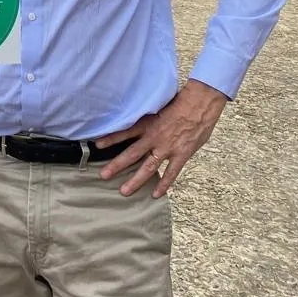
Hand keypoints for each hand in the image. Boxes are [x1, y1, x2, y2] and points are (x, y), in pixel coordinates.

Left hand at [96, 79, 228, 196]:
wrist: (199, 105)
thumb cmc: (180, 102)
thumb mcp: (158, 105)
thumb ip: (148, 115)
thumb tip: (136, 116)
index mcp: (148, 124)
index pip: (125, 132)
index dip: (110, 139)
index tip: (97, 145)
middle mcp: (154, 138)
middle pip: (132, 154)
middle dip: (117, 165)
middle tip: (103, 175)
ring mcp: (167, 148)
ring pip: (148, 167)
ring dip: (135, 180)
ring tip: (124, 191)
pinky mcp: (181, 155)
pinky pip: (171, 173)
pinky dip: (163, 184)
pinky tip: (155, 194)